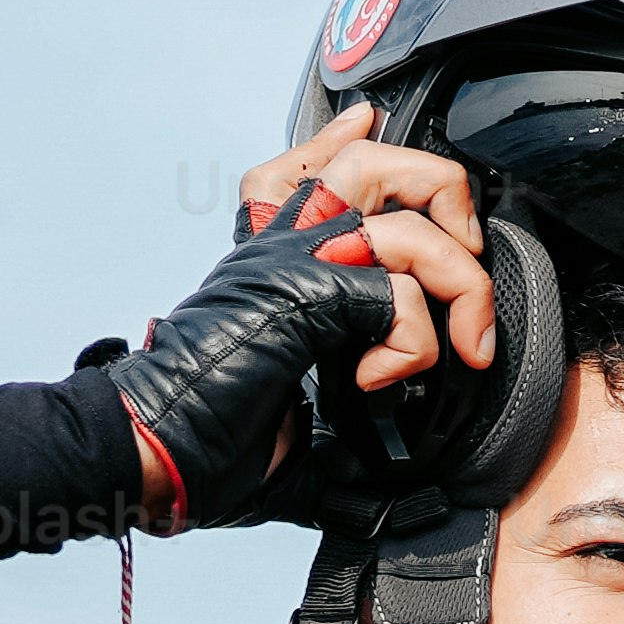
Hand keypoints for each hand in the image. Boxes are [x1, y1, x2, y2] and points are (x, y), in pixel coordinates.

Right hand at [105, 118, 498, 524]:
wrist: (157, 454)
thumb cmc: (207, 446)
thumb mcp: (295, 430)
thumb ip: (344, 436)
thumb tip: (391, 500)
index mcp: (274, 261)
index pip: (311, 165)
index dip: (346, 138)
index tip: (368, 123)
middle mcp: (282, 245)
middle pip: (375, 156)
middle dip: (447, 194)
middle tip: (466, 256)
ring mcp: (292, 259)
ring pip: (402, 203)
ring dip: (459, 275)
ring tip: (463, 342)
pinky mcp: (303, 291)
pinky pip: (396, 291)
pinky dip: (415, 344)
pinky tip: (382, 381)